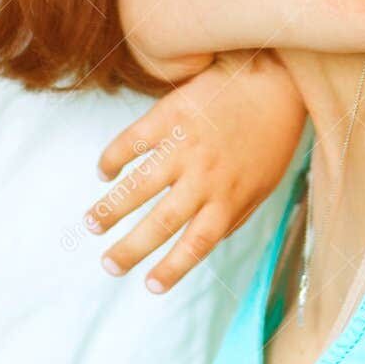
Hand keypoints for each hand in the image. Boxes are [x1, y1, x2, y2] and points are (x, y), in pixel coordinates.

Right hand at [85, 52, 306, 293]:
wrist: (273, 77)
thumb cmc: (270, 136)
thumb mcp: (263, 185)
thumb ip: (234, 216)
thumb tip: (205, 242)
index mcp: (229, 199)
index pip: (194, 246)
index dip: (171, 270)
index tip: (150, 286)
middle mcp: (204, 178)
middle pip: (159, 224)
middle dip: (129, 249)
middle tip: (108, 265)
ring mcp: (184, 146)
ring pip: (138, 186)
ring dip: (110, 209)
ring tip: (91, 224)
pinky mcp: (169, 115)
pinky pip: (132, 141)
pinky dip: (113, 158)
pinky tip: (104, 172)